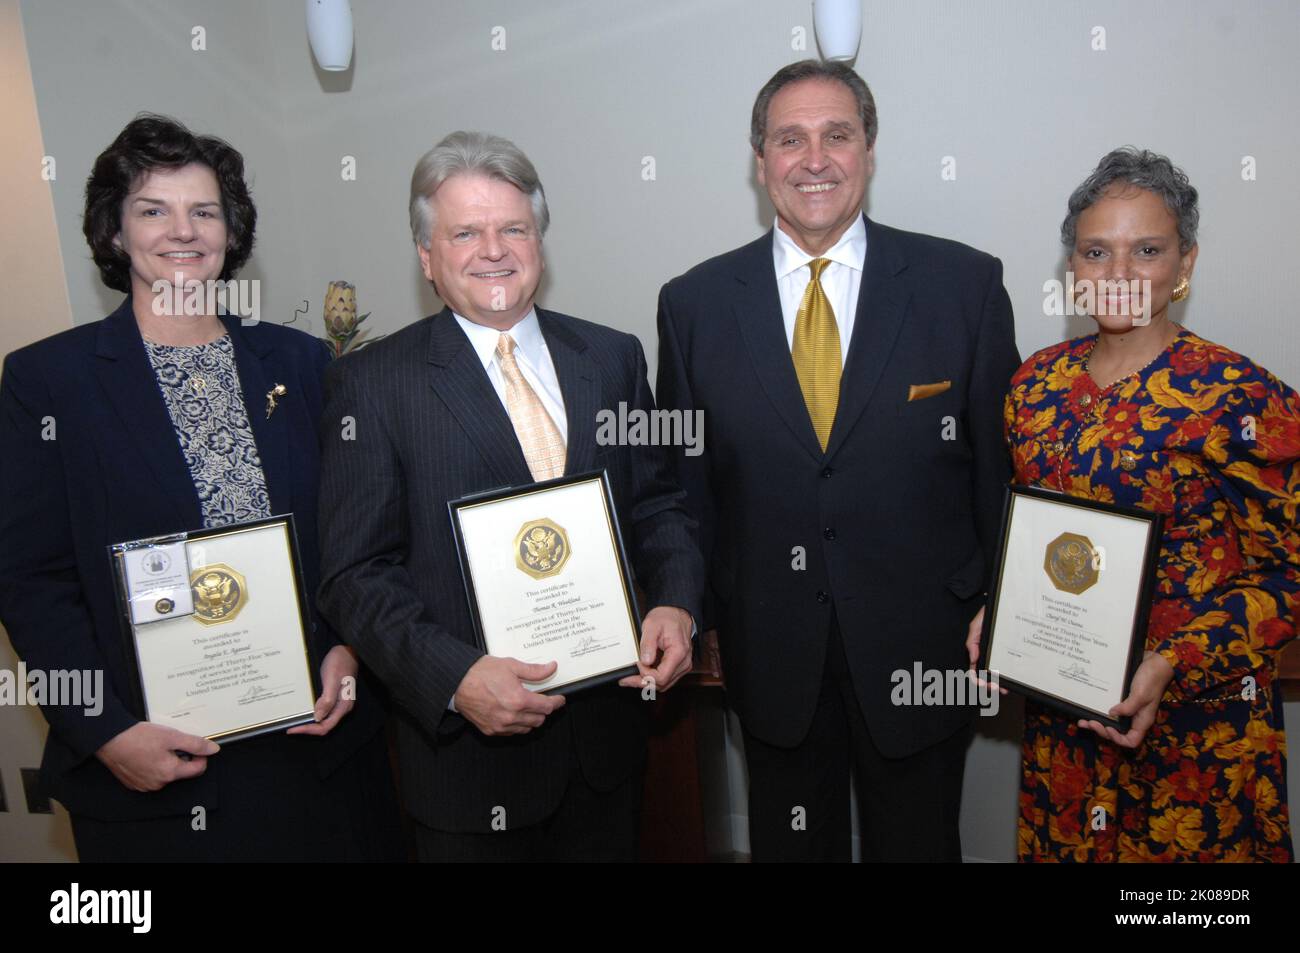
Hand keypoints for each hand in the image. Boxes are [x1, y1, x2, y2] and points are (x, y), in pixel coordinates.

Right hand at [95, 722, 219, 792]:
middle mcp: (158, 784)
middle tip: (171, 743)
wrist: (109, 739)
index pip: (198, 769)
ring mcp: (145, 786)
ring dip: (167, 761)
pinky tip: (146, 753)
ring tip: (156, 747)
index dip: (200, 756)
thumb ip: (195, 744)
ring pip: (166, 774)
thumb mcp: (172, 736)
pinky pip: (151, 776)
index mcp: (170, 773)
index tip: (194, 746)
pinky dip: (153, 765)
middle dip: (181, 757)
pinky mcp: (134, 783)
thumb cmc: (138, 737)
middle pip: (181, 772)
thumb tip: (213, 750)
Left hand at [288, 644, 357, 736]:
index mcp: (343, 706)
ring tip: (294, 720)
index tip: (293, 728)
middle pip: (324, 725)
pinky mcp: (333, 697)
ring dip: (308, 721)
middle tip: (290, 726)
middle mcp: (341, 707)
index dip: (309, 730)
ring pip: (322, 719)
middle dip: (307, 728)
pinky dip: (311, 712)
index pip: (326, 726)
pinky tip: (302, 709)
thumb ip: (327, 700)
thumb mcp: (331, 680)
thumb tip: (317, 718)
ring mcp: (337, 702)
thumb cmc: (340, 662)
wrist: (346, 650)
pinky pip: (322, 710)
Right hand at [453, 656, 565, 735]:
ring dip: (531, 719)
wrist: (457, 683)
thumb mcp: (511, 666)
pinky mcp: (491, 730)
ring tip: (528, 707)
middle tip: (542, 700)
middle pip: (539, 720)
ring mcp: (501, 725)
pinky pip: (512, 732)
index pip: (546, 707)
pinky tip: (515, 714)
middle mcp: (511, 716)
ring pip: (527, 728)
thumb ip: (534, 671)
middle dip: (544, 710)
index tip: (560, 699)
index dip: (556, 702)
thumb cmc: (481, 673)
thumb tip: (551, 668)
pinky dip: (517, 725)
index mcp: (518, 700)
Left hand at [620, 606, 692, 692]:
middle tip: (626, 679)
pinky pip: (665, 678)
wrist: (677, 614)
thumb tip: (645, 661)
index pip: (661, 676)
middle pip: (662, 684)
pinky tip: (642, 674)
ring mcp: (682, 666)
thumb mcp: (652, 625)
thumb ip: (648, 643)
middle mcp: (683, 663)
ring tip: (631, 678)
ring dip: (647, 683)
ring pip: (664, 684)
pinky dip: (653, 679)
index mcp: (678, 653)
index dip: (646, 674)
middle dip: (643, 682)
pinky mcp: (678, 667)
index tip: (637, 664)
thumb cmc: (667, 618)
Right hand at [965, 606, 1006, 694]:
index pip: (974, 668)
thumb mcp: (976, 625)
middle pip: (987, 674)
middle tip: (995, 688)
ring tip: (1004, 688)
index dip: (976, 678)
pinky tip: (1011, 680)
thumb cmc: (988, 613)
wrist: (1004, 604)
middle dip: (989, 684)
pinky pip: (1009, 666)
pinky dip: (1009, 675)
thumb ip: (972, 641)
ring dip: (999, 683)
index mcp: (978, 649)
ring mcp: (1000, 654)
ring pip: (998, 673)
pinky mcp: (1011, 652)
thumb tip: (973, 658)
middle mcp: (988, 653)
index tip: (982, 683)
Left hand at [1078, 651, 1173, 748]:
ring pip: (1111, 721)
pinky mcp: (1122, 698)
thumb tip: (1111, 714)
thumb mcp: (1141, 694)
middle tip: (1088, 722)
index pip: (1131, 740)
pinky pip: (1109, 708)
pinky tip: (1088, 707)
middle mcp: (1134, 716)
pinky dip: (1099, 710)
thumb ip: (1128, 707)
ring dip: (1097, 722)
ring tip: (1082, 720)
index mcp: (1142, 720)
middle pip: (1117, 732)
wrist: (1154, 660)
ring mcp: (1128, 707)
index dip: (1118, 739)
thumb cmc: (1152, 678)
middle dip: (1102, 730)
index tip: (1108, 728)